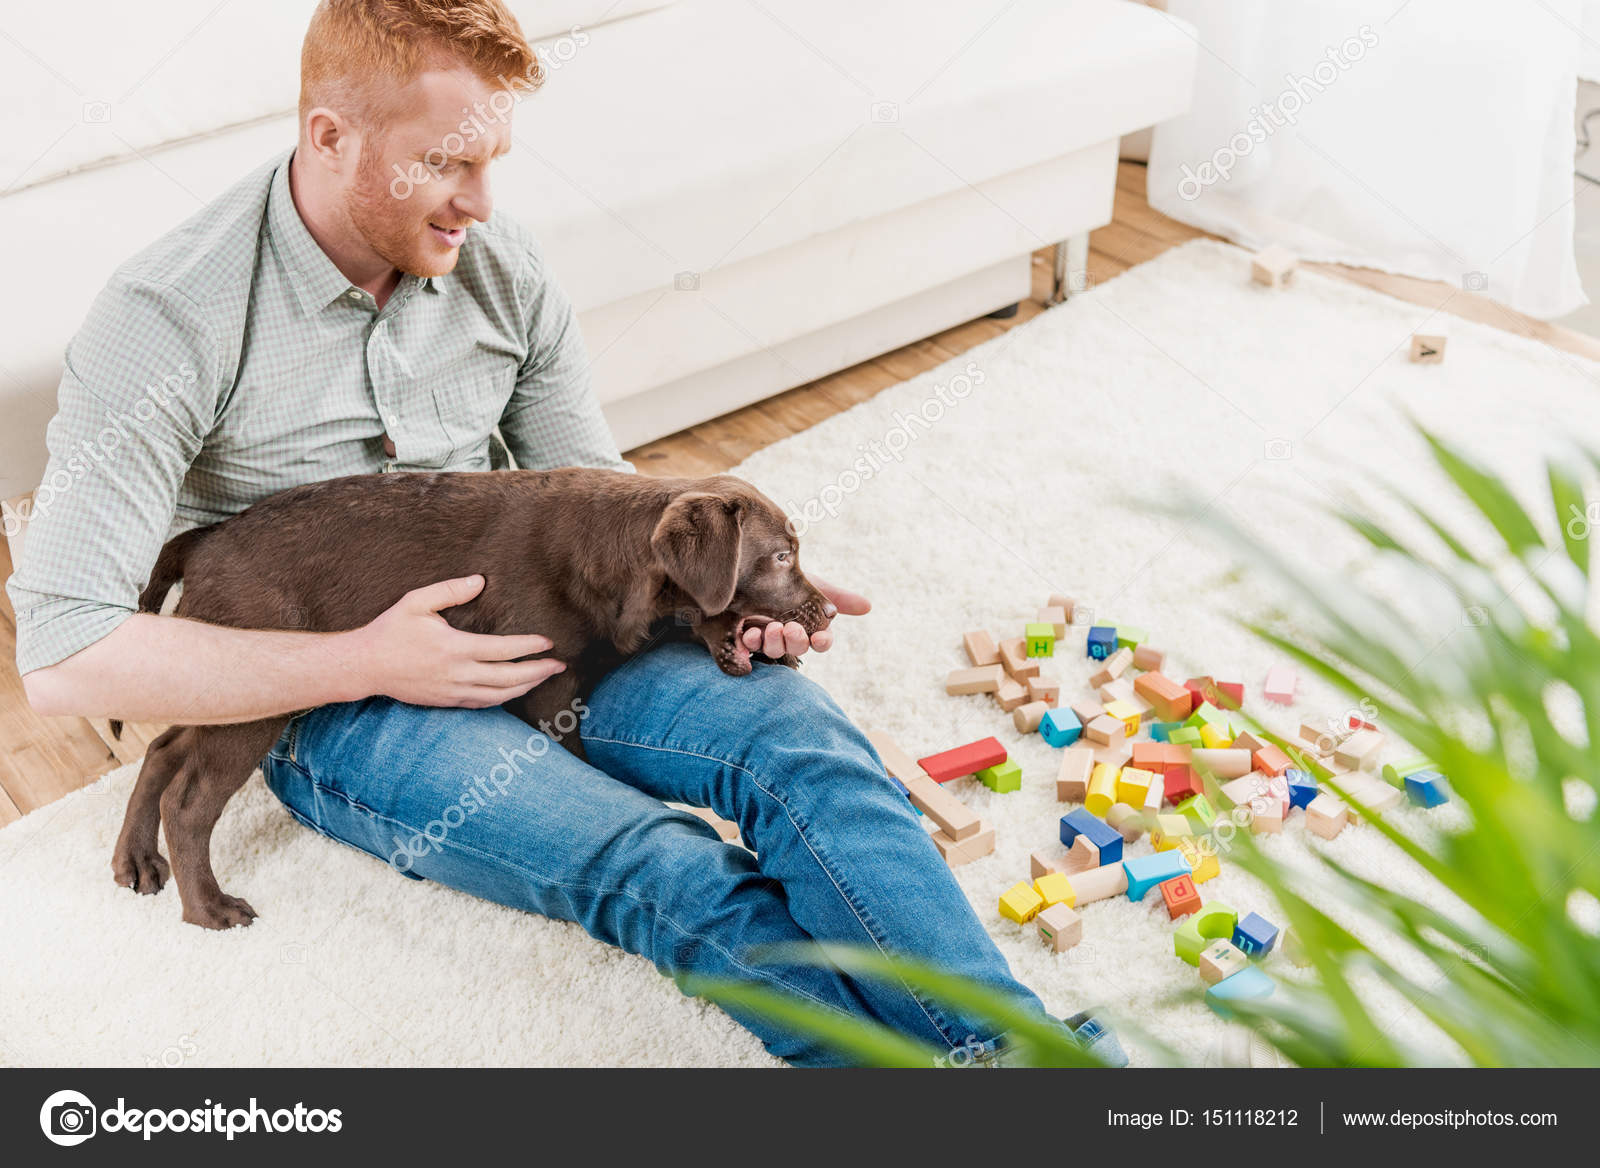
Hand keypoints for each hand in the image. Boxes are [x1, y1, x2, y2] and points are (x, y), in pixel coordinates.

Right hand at [343, 574, 563, 705]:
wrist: (365, 666)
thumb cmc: (390, 630)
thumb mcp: (417, 602)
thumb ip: (450, 590)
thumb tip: (480, 580)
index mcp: (454, 649)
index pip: (503, 650)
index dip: (530, 647)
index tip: (549, 642)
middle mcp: (458, 675)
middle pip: (509, 678)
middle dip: (538, 672)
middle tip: (560, 664)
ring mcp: (453, 692)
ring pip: (499, 695)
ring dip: (526, 687)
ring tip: (545, 677)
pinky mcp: (447, 702)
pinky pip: (483, 704)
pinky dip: (504, 698)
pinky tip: (515, 690)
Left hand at [741, 575, 869, 659]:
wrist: (754, 566)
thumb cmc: (786, 577)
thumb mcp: (814, 585)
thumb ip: (839, 597)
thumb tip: (868, 606)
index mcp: (809, 626)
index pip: (821, 641)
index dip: (822, 642)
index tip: (820, 638)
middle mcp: (789, 636)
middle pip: (798, 648)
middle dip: (796, 641)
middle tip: (790, 628)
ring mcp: (767, 637)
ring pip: (774, 650)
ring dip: (774, 643)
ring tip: (771, 627)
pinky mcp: (746, 636)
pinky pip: (748, 648)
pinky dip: (750, 642)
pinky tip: (749, 633)